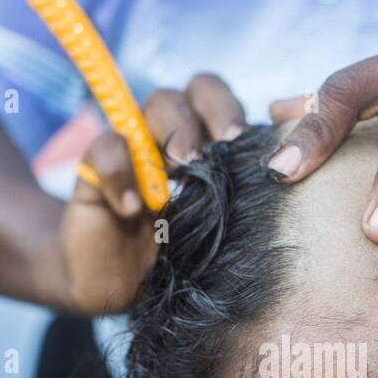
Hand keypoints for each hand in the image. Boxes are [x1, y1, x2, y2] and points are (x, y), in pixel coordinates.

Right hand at [61, 73, 247, 313]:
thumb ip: (241, 203)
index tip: (244, 143)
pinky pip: (105, 147)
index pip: (225, 101)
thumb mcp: (218, 234)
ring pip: (157, 105)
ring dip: (174, 130)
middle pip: (195, 91)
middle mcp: (175, 136)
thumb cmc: (179, 259)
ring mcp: (138, 148)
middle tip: (215, 153)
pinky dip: (119, 172)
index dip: (233, 110)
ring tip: (181, 168)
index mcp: (210, 144)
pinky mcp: (96, 170)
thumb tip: (281, 180)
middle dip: (211, 112)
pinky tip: (132, 207)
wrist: (117, 286)